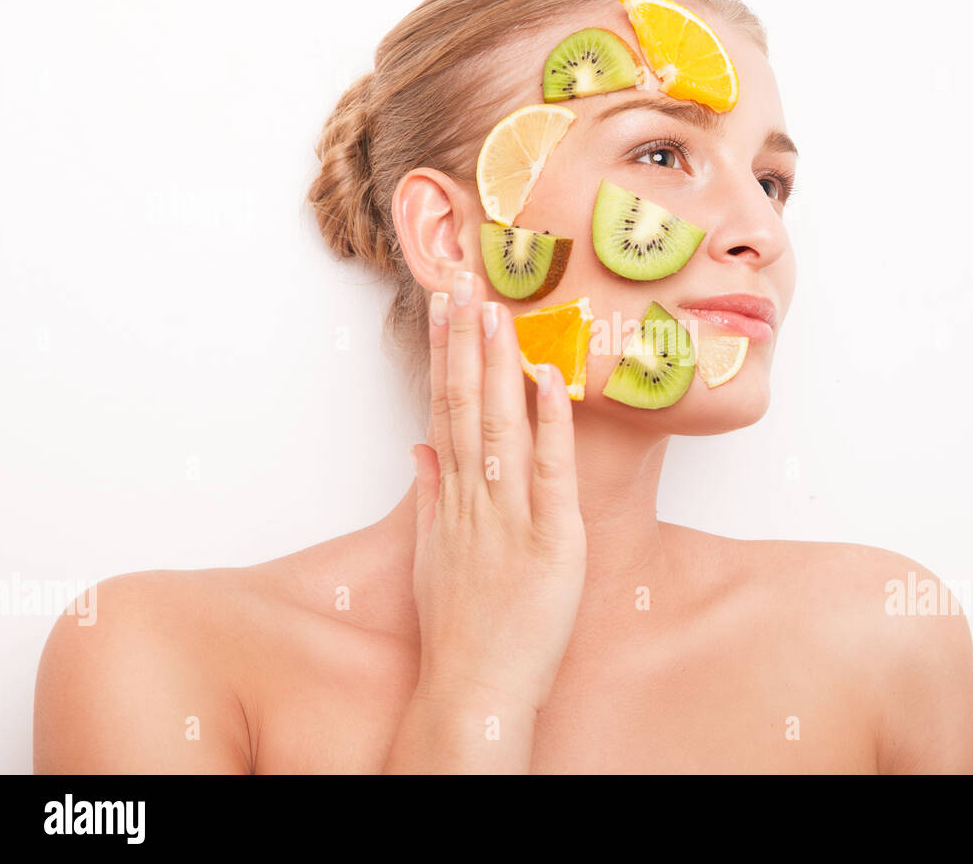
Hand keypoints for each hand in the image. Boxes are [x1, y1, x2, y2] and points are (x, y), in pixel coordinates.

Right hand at [409, 269, 586, 715]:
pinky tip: (549, 379)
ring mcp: (510, 517)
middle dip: (465, 341)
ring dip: (499, 365)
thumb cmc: (459, 629)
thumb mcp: (432, 558)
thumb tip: (421, 449)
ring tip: (497, 310)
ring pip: (501, 427)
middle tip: (465, 282)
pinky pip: (549, 471)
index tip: (444, 307)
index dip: (445, 356)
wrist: (474, 691)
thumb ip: (428, 499)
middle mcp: (474, 499)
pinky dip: (550, 423)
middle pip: (466, 406)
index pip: (445, 411)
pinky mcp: (551, 540)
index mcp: (450, 500)